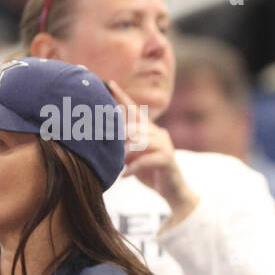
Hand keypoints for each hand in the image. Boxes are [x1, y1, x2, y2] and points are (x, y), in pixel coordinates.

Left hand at [108, 80, 199, 225]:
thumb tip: (102, 135)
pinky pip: (146, 159)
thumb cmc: (150, 172)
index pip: (134, 110)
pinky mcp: (168, 159)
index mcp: (148, 130)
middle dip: (118, 134)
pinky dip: (133, 167)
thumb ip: (123, 144)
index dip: (123, 97)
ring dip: (125, 152)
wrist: (172, 190)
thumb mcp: (133, 155)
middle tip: (104, 141)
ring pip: (140, 140)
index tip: (110, 83)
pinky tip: (124, 176)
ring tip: (116, 162)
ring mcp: (165, 145)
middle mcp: (158, 133)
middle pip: (134, 125)